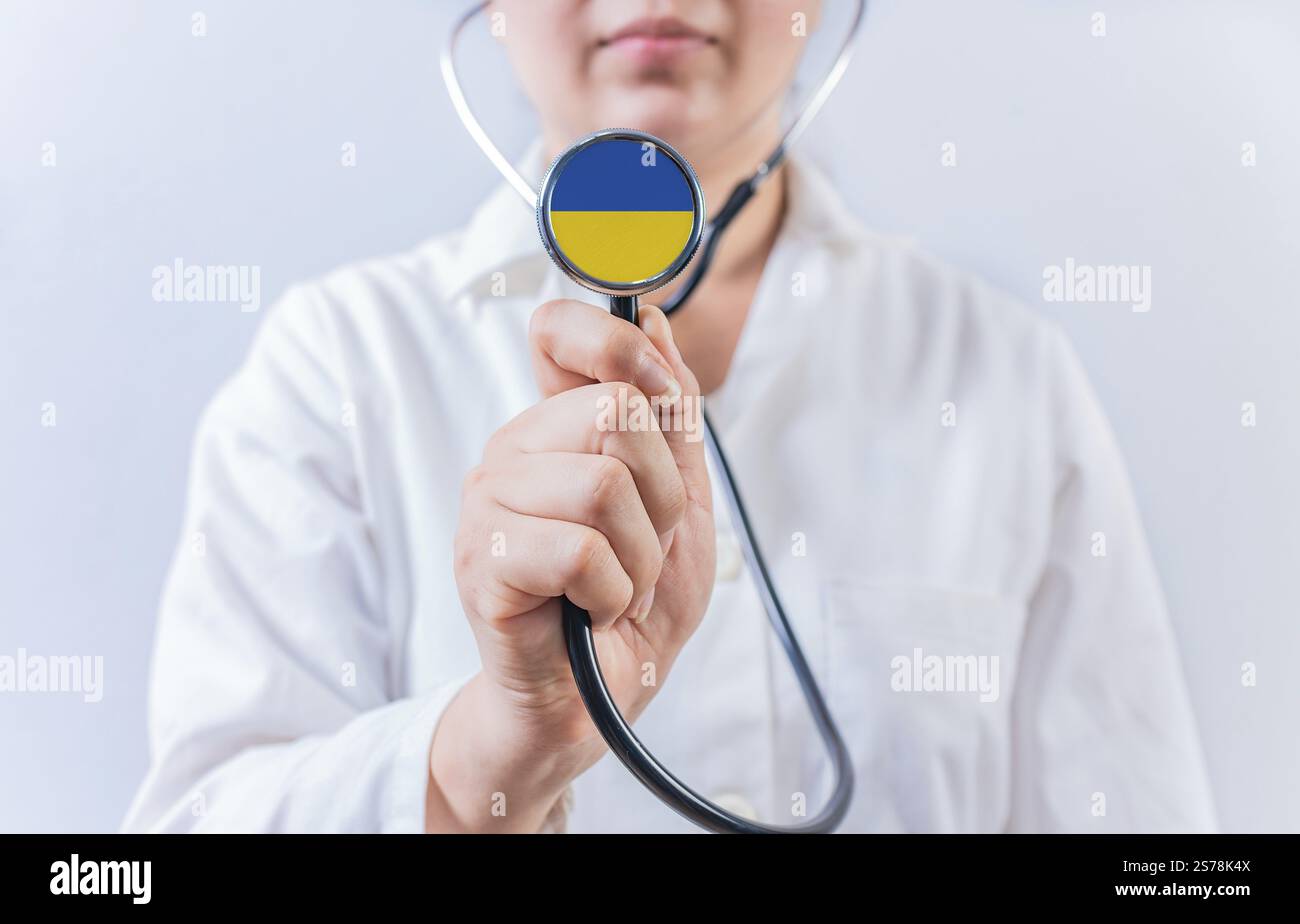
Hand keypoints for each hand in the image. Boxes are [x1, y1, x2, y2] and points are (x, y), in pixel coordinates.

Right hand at [428, 299, 714, 831]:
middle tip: (643, 548)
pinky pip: (577, 548)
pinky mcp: (479, 561)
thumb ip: (672, 416)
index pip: (557, 328)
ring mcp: (487, 502)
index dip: (617, 344)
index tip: (663, 398)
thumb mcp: (681, 502)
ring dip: (640, 556)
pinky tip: (593, 611)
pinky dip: (611, 591)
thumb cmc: (631, 604)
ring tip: (618, 588)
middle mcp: (512, 450)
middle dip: (664, 497)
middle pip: (616, 413)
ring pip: (602, 484)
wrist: (596, 703)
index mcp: (554, 427)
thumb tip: (657, 321)